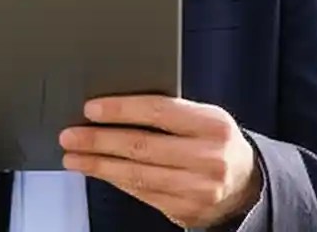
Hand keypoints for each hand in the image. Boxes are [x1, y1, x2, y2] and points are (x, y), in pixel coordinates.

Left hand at [59, 95, 261, 228]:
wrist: (246, 185)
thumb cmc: (215, 143)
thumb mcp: (204, 118)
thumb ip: (169, 112)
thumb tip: (114, 107)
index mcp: (212, 125)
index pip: (159, 112)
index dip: (121, 110)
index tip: (91, 109)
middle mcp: (208, 157)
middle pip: (142, 147)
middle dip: (99, 141)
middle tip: (70, 135)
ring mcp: (197, 188)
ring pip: (137, 174)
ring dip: (99, 165)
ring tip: (73, 156)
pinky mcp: (186, 210)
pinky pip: (142, 193)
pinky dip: (115, 180)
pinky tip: (98, 171)